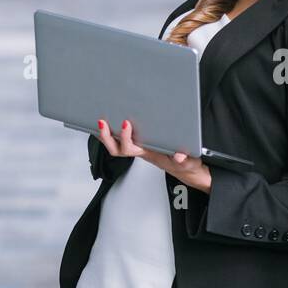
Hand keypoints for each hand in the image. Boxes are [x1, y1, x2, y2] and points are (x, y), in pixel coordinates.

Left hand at [97, 119, 211, 193]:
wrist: (185, 167)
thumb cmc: (183, 164)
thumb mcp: (188, 162)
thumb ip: (184, 159)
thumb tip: (179, 156)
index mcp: (149, 153)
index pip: (131, 148)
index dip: (125, 137)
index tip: (125, 123)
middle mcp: (140, 150)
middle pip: (117, 149)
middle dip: (107, 137)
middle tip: (102, 122)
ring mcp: (138, 147)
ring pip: (116, 145)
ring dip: (106, 134)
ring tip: (99, 121)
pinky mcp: (140, 142)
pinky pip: (121, 139)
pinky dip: (112, 132)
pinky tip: (108, 122)